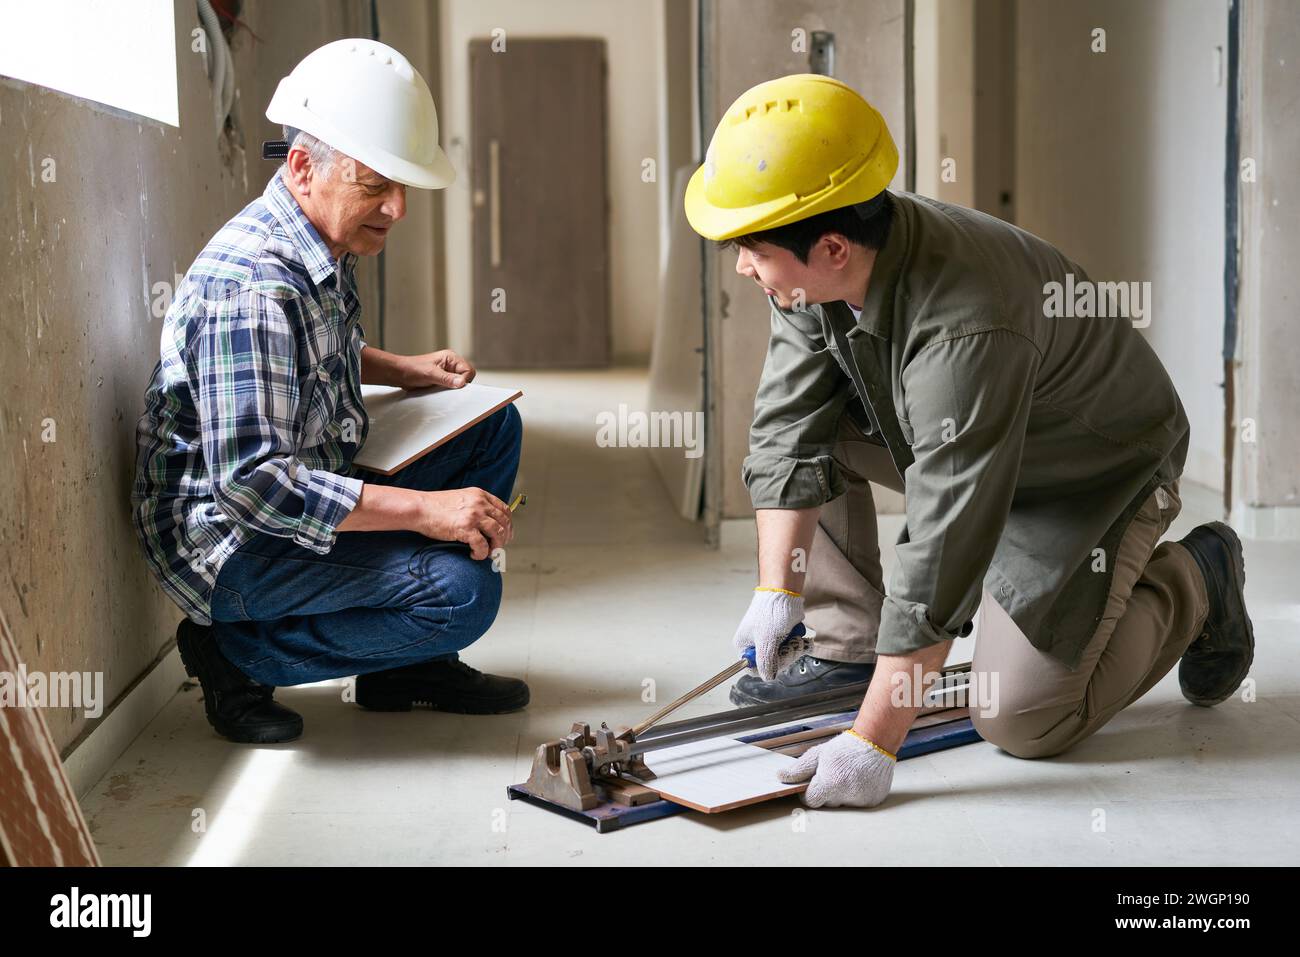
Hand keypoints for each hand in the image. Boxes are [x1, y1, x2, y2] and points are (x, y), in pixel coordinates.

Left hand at [403, 350, 476, 389]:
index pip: (468, 370)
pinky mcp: (442, 381)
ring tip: (439, 387)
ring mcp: (447, 373)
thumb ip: (446, 378)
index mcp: (450, 358)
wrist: (399, 374)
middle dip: (459, 384)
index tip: (456, 385)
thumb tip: (461, 382)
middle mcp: (450, 364)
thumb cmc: (411, 369)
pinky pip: (451, 388)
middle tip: (446, 387)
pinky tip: (438, 390)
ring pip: (459, 384)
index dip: (464, 379)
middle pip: (466, 377)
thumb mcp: (430, 374)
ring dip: (451, 388)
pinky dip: (447, 392)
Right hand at [416, 487, 512, 558]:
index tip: (507, 533)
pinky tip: (474, 555)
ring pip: (498, 534)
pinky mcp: (465, 528)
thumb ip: (475, 505)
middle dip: (505, 537)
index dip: (508, 523)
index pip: (504, 509)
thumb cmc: (436, 506)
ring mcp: (474, 515)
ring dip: (496, 547)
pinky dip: (481, 553)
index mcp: (480, 495)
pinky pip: (482, 545)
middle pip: (504, 522)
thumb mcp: (462, 498)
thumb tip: (487, 522)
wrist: (420, 508)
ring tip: (488, 553)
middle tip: (499, 547)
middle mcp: (480, 503)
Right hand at [732, 588, 803, 679]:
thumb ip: (766, 662)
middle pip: (772, 664)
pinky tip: (802, 640)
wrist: (784, 593)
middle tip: (791, 647)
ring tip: (797, 640)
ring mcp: (770, 639)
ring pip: (784, 656)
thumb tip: (767, 677)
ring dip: (794, 650)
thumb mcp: (766, 641)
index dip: (768, 668)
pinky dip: (799, 645)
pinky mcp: (783, 635)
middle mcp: (756, 644)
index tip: (778, 661)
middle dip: (786, 657)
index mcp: (745, 645)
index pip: (754, 668)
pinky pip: (792, 648)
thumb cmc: (771, 614)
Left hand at [778, 731, 895, 807]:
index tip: (814, 781)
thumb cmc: (845, 747)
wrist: (875, 742)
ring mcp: (861, 800)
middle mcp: (846, 796)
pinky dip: (856, 793)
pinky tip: (859, 778)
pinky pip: (858, 802)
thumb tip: (781, 777)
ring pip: (843, 803)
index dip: (809, 791)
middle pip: (827, 802)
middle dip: (826, 790)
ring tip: (847, 773)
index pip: (812, 800)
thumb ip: (799, 769)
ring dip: (842, 792)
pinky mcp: (872, 801)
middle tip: (833, 773)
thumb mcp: (818, 754)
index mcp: (830, 784)